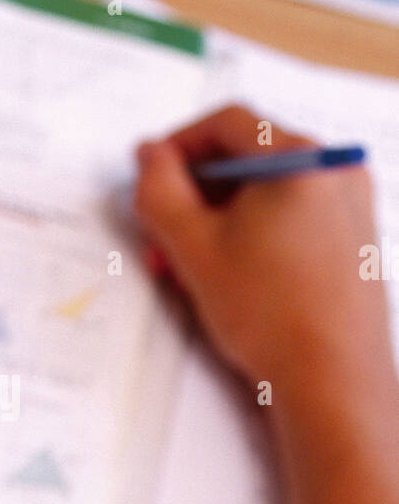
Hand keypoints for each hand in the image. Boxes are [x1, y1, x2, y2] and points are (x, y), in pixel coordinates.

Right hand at [134, 105, 392, 399]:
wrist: (333, 381)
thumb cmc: (269, 314)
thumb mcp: (193, 247)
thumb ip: (159, 190)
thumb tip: (149, 154)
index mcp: (301, 158)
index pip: (228, 122)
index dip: (177, 145)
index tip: (148, 176)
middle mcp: (336, 171)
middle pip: (248, 159)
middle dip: (194, 193)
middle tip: (160, 231)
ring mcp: (352, 207)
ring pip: (267, 194)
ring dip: (218, 219)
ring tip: (185, 265)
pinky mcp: (355, 242)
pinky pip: (293, 220)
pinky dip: (253, 235)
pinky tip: (227, 277)